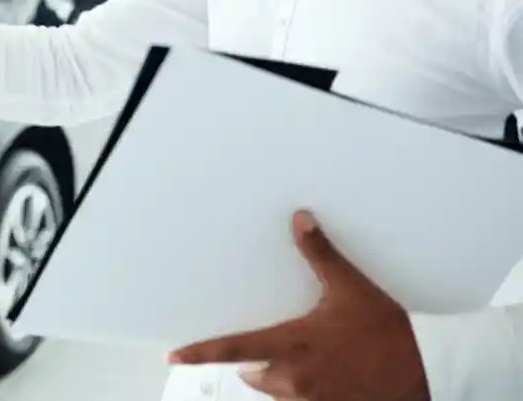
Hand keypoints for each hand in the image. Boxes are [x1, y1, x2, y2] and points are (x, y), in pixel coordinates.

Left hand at [168, 211, 429, 400]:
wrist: (429, 372)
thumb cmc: (387, 331)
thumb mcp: (351, 288)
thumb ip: (321, 255)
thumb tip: (300, 219)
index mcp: (292, 345)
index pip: (233, 350)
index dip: (200, 353)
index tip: (174, 355)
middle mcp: (295, 377)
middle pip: (253, 373)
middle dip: (256, 360)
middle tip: (272, 342)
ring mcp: (312, 397)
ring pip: (276, 388)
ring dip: (280, 375)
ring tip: (305, 354)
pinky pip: (302, 399)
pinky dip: (304, 386)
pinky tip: (327, 371)